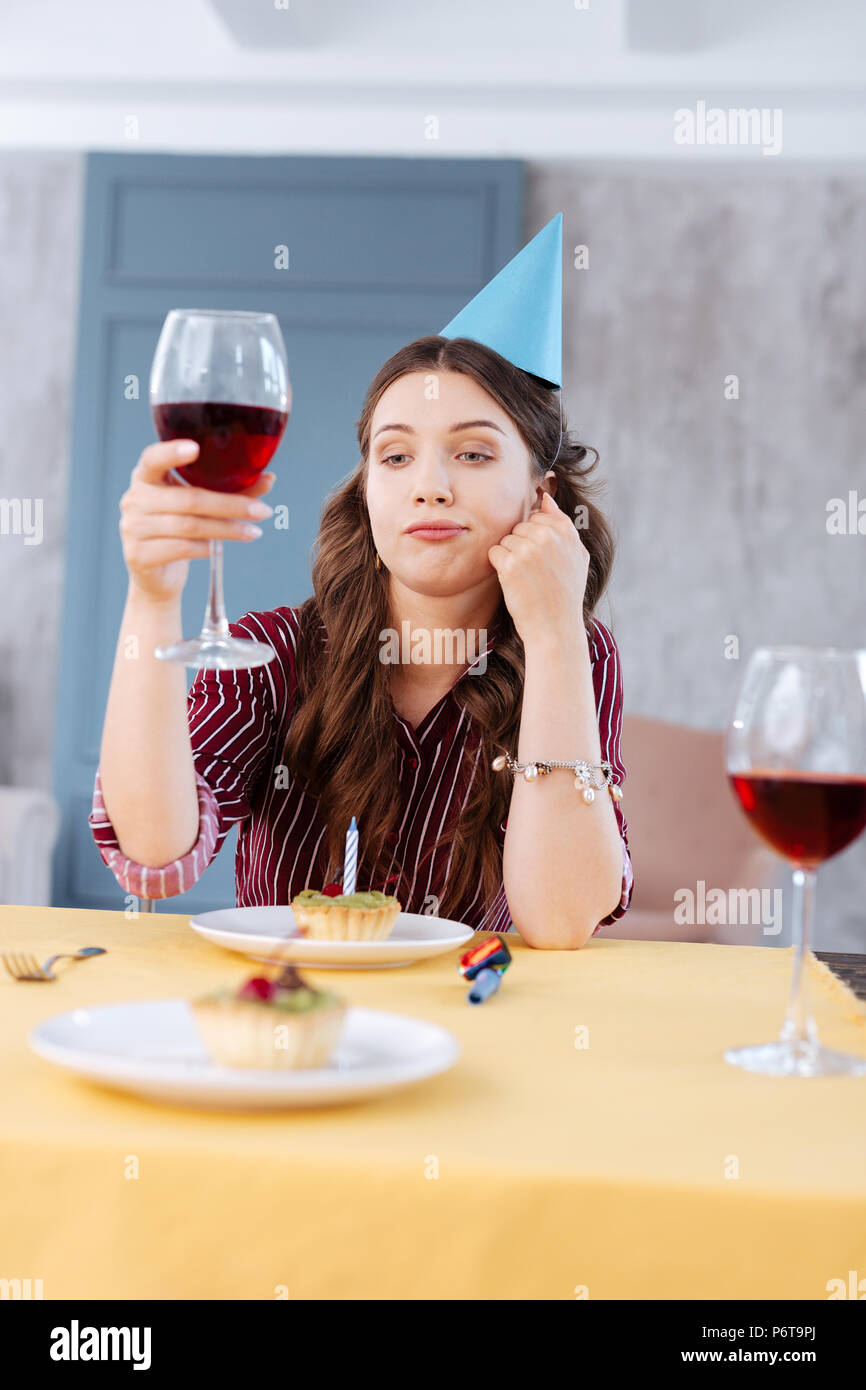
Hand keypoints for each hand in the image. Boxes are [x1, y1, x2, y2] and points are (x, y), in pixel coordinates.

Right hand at [119, 441, 275, 603]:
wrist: (156, 575)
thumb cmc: (178, 530)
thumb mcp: (198, 506)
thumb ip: (229, 490)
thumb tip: (268, 479)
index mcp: (146, 477)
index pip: (153, 458)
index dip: (172, 453)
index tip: (196, 448)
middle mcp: (135, 498)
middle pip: (189, 499)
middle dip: (230, 505)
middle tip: (261, 511)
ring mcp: (133, 527)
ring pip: (190, 526)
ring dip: (227, 529)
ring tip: (252, 531)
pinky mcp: (139, 554)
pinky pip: (182, 548)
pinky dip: (207, 548)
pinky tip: (221, 548)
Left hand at [487, 490, 588, 646]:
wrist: (555, 627)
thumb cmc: (565, 594)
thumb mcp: (576, 556)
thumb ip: (563, 523)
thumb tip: (545, 497)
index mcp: (565, 531)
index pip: (536, 518)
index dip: (535, 540)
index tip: (544, 561)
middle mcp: (548, 536)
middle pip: (518, 527)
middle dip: (521, 546)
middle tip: (535, 573)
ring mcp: (528, 549)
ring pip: (505, 540)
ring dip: (509, 558)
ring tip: (526, 579)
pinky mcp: (510, 564)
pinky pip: (494, 553)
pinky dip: (499, 567)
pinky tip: (514, 583)